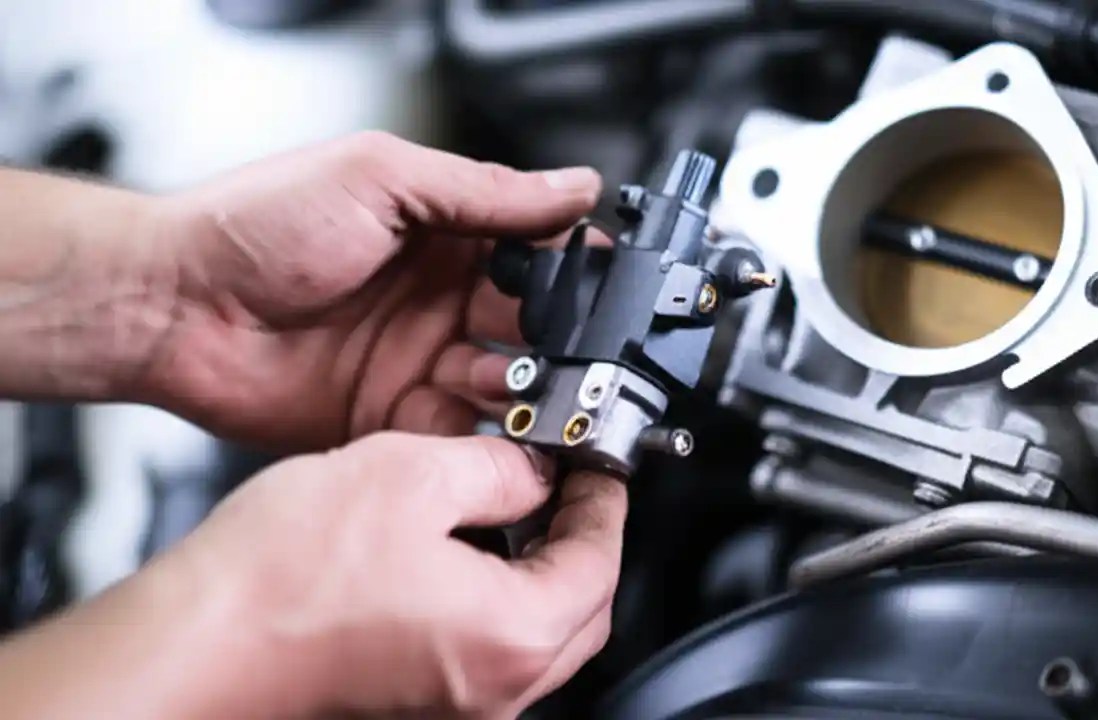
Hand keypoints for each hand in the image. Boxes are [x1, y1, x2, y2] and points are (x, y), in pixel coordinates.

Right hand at [0, 433, 625, 718]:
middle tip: (563, 484)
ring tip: (503, 508)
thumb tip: (533, 471)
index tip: (595, 467)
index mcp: (512, 636)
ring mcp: (454, 710)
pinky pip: (481, 654)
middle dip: (580, 540)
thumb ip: (498, 470)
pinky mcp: (412, 708)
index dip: (604, 501)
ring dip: (534, 571)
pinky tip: (451, 555)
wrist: (192, 645)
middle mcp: (495, 692)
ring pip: (531, 635)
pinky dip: (488, 603)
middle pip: (579, 609)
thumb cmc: (281, 580)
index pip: (602, 561)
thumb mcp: (412, 475)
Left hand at [142, 132, 601, 448]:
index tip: (601, 297)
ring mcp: (416, 363)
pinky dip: (475, 439)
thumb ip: (485, 192)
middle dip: (556, 346)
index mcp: (446, 236)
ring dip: (515, 389)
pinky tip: (474, 425)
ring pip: (503, 388)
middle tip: (563, 354)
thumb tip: (574, 187)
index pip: (540, 258)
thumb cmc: (254, 224)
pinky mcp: (389, 419)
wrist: (171, 305)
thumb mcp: (382, 179)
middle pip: (533, 332)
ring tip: (490, 376)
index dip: (575, 279)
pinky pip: (455, 437)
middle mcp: (440, 302)